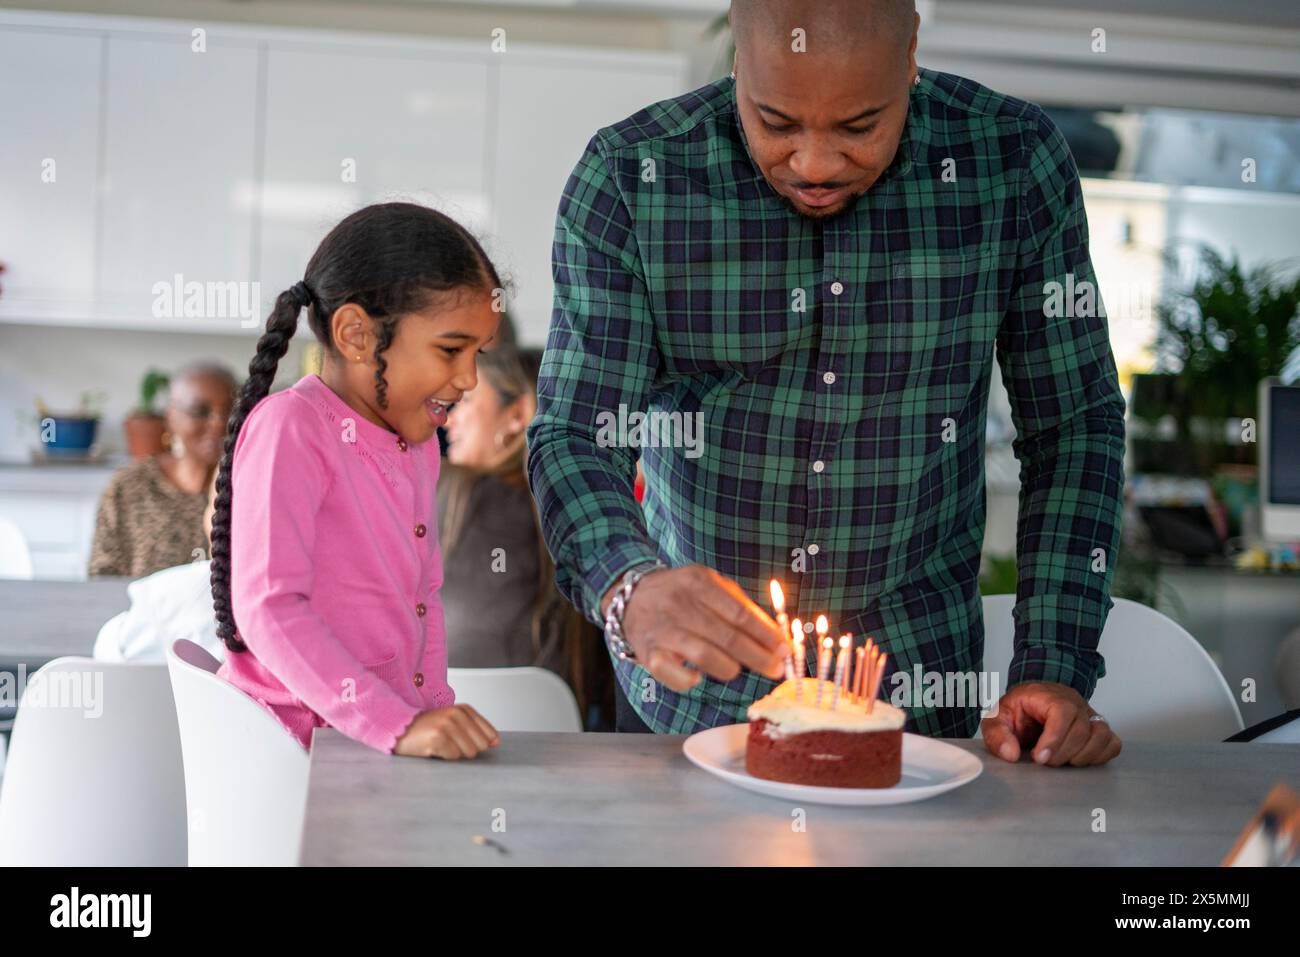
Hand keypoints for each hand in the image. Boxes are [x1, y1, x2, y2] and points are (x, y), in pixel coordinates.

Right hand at [393, 704, 499, 759]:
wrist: (399, 729)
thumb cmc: (427, 729)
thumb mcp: (453, 722)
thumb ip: (476, 729)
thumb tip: (495, 742)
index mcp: (463, 710)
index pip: (489, 733)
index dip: (480, 743)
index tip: (466, 742)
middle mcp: (456, 715)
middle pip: (481, 745)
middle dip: (467, 749)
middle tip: (450, 743)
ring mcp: (447, 726)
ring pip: (469, 753)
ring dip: (455, 754)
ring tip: (441, 745)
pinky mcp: (437, 738)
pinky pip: (454, 757)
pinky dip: (444, 757)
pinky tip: (433, 749)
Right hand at [601, 564, 786, 692]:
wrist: (629, 597)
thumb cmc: (680, 594)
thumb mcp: (707, 585)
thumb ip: (738, 604)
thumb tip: (774, 635)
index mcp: (698, 581)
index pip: (740, 613)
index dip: (766, 634)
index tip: (784, 649)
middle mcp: (679, 603)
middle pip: (727, 636)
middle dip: (757, 657)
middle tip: (775, 669)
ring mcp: (662, 629)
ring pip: (705, 656)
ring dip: (729, 668)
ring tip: (737, 670)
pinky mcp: (648, 653)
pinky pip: (675, 675)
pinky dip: (692, 680)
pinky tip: (699, 676)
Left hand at [980, 681, 1120, 766]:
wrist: (1031, 704)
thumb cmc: (1017, 711)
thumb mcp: (997, 718)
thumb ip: (997, 734)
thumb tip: (1011, 754)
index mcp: (1048, 695)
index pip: (1062, 711)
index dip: (1054, 737)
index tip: (1040, 758)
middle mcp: (1073, 702)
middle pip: (1082, 727)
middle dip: (1063, 752)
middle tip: (1045, 761)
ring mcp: (1089, 715)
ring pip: (1102, 734)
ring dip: (1084, 755)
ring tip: (1064, 761)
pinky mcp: (1098, 728)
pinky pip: (1112, 742)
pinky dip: (1100, 755)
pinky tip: (1080, 760)